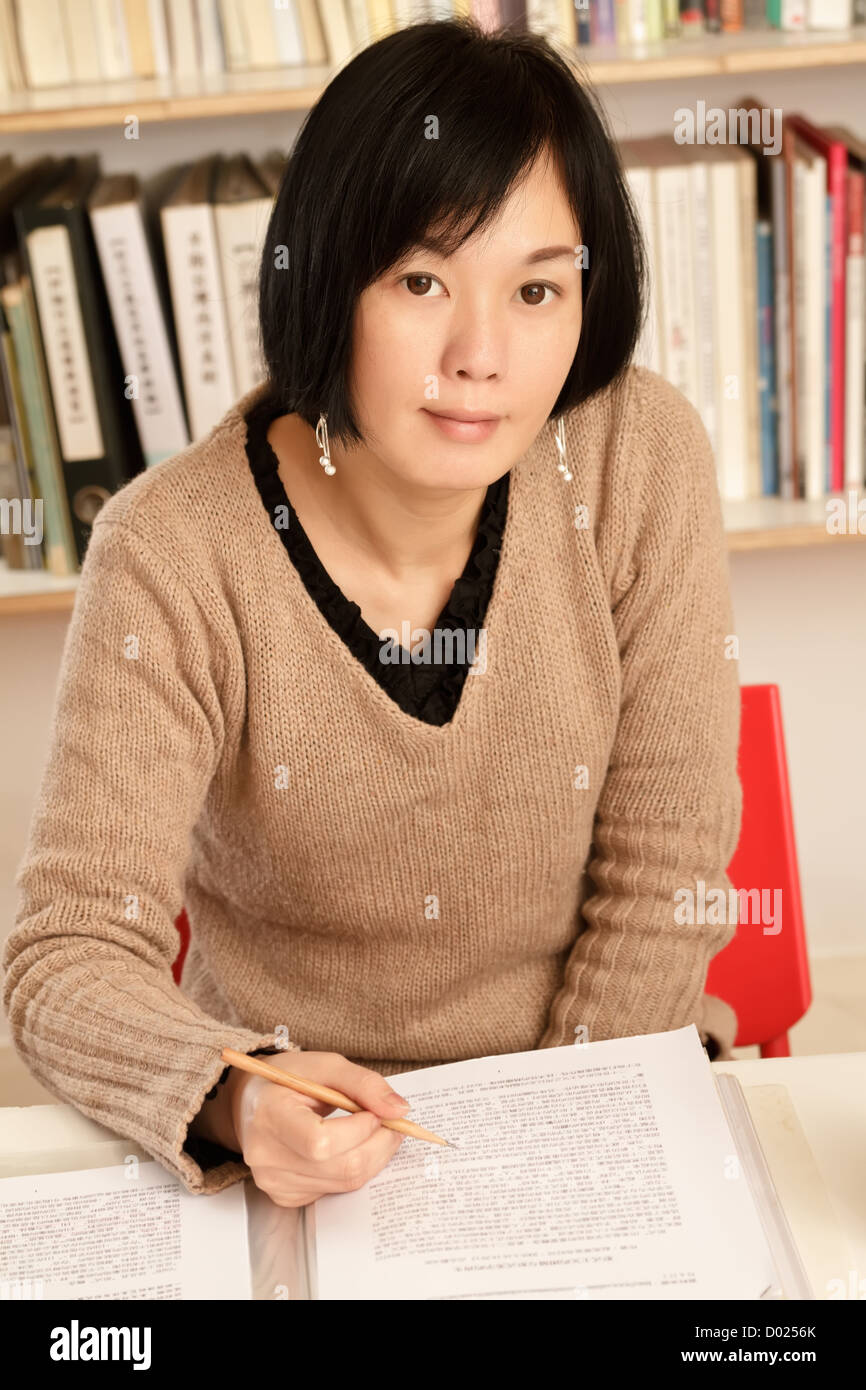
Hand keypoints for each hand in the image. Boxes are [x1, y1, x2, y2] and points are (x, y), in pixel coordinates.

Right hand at [226, 1050, 409, 1206]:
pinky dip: (353, 1169)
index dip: (359, 1130)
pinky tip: (350, 1148)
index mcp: (270, 1115)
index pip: (321, 1142)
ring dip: (373, 1158)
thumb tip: (400, 1111)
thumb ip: (364, 1084)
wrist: (255, 1102)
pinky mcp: (285, 1196)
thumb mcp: (326, 1066)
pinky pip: (335, 1191)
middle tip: (394, 1125)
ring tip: (376, 1132)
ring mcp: (274, 1182)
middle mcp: (266, 1156)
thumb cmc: (291, 1078)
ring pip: (344, 1183)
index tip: (376, 1113)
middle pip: (340, 1168)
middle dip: (379, 1146)